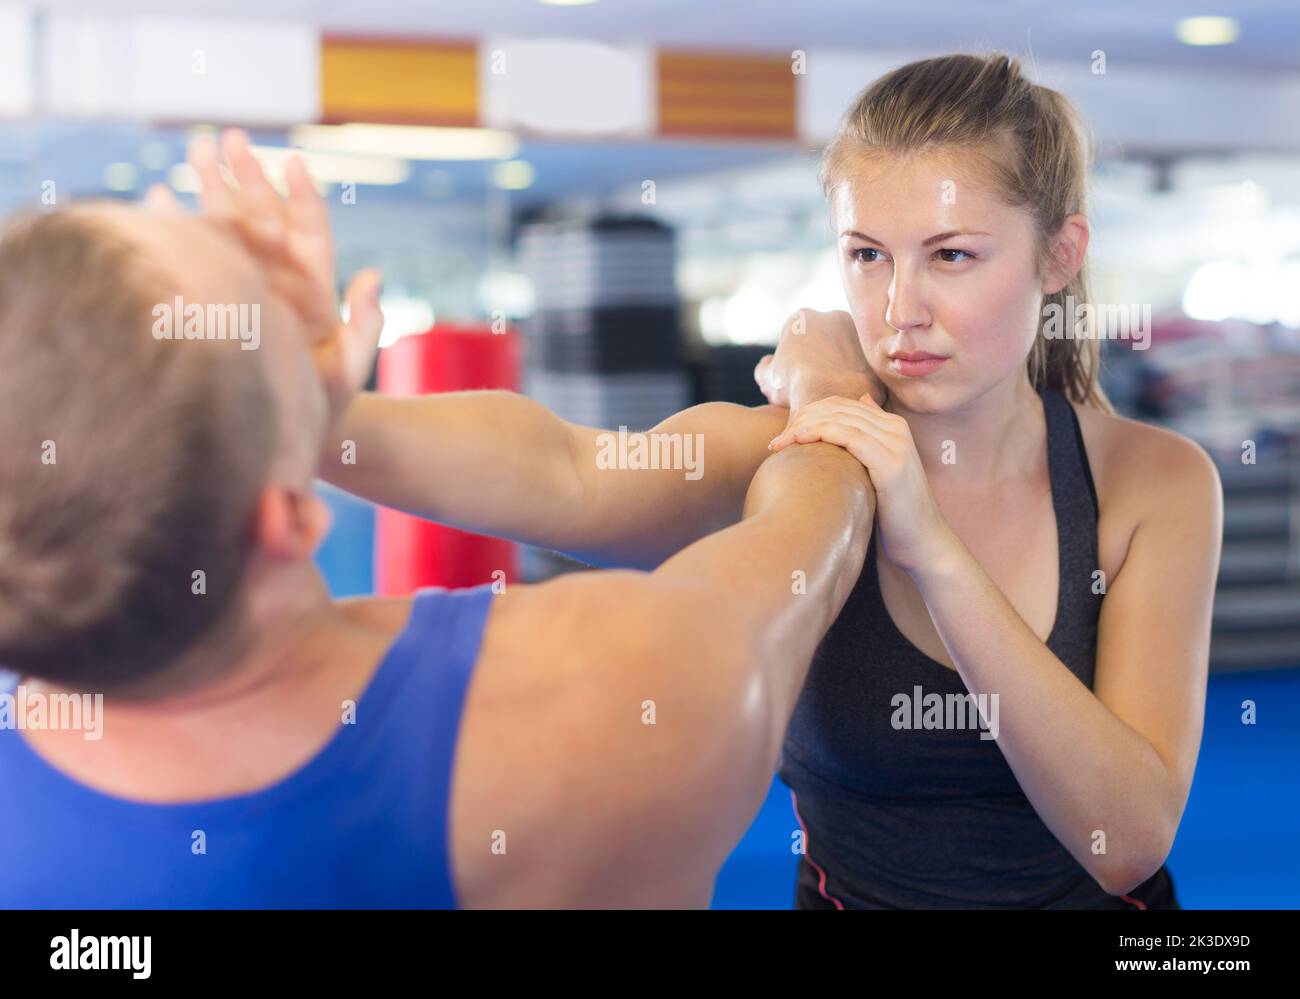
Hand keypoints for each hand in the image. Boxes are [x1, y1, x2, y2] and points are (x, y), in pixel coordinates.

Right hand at [185, 129, 383, 429]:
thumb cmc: (324, 405)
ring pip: (227, 227)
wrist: (284, 435)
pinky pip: (196, 257)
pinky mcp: (213, 299)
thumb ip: (364, 325)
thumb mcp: (350, 367)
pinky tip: (159, 198)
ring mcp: (244, 285)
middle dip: (246, 175)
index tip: (292, 161)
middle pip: (263, 216)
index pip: (309, 230)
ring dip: (210, 187)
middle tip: (230, 136)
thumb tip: (373, 276)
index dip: (301, 196)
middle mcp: (277, 278)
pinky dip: (178, 228)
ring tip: (194, 147)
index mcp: (314, 287)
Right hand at [753, 309, 885, 413]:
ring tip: (836, 389)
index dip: (795, 357)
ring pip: (850, 348)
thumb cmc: (793, 387)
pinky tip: (852, 394)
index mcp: (803, 317)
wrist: (829, 399)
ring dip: (845, 364)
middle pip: (827, 336)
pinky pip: (868, 366)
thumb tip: (768, 364)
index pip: (798, 333)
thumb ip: (765, 367)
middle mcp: (834, 315)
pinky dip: (862, 378)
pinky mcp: (877, 351)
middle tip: (819, 381)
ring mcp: (858, 331)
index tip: (797, 376)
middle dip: (824, 354)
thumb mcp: (767, 379)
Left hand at [768, 394, 955, 573]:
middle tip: (776, 440)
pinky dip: (821, 434)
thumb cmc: (892, 512)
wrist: (921, 541)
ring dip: (803, 427)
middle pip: (838, 408)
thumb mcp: (876, 473)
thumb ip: (864, 447)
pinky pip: (850, 437)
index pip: (841, 405)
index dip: (807, 414)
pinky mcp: (891, 462)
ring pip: (840, 419)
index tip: (783, 434)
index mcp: (892, 426)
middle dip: (801, 419)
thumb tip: (847, 425)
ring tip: (779, 444)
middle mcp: (896, 428)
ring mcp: (896, 443)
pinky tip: (799, 442)